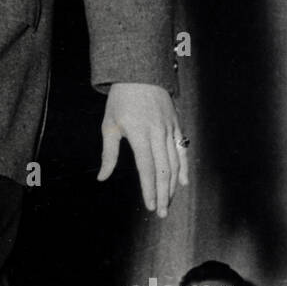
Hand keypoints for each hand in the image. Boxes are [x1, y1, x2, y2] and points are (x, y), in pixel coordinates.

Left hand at [97, 83, 188, 217]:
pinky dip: (184, 167)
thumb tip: (102, 177)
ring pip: (175, 162)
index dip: (149, 189)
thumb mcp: (109, 125)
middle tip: (160, 212)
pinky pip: (183, 149)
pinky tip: (183, 183)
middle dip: (163, 193)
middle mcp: (158, 133)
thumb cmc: (120, 100)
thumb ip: (108, 154)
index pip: (147, 168)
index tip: (149, 205)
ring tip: (168, 203)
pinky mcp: (177, 124)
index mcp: (140, 133)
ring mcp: (170, 128)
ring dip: (173, 185)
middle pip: (164, 170)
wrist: (140, 73)